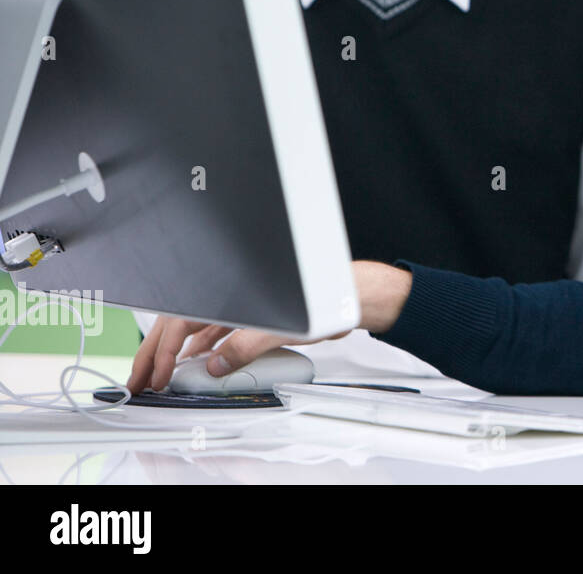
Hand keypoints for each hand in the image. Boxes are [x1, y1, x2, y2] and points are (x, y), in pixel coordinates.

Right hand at [125, 260, 412, 393]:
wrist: (353, 293)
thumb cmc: (323, 294)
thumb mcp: (279, 327)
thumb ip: (244, 346)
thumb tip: (218, 364)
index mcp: (228, 290)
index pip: (179, 323)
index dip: (159, 351)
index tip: (151, 375)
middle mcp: (229, 295)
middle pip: (180, 327)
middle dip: (156, 354)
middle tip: (140, 380)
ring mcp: (239, 306)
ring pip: (196, 332)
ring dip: (177, 354)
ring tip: (160, 376)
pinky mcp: (253, 316)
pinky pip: (217, 334)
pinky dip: (202, 350)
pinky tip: (196, 364)